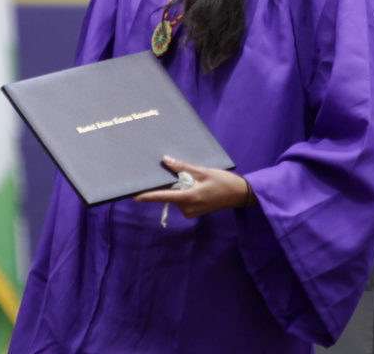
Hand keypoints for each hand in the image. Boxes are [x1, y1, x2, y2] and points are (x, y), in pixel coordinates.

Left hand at [135, 155, 253, 217]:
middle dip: (170, 183)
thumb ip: (183, 167)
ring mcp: (191, 212)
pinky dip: (183, 190)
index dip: (148, 196)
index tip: (134, 196)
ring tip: (194, 177)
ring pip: (176, 196)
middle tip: (175, 170)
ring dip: (179, 186)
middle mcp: (188, 208)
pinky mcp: (193, 211)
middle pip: (170, 194)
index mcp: (190, 198)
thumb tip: (165, 160)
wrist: (238, 194)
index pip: (164, 197)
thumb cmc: (222, 181)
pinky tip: (194, 183)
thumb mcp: (203, 171)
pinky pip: (182, 199)